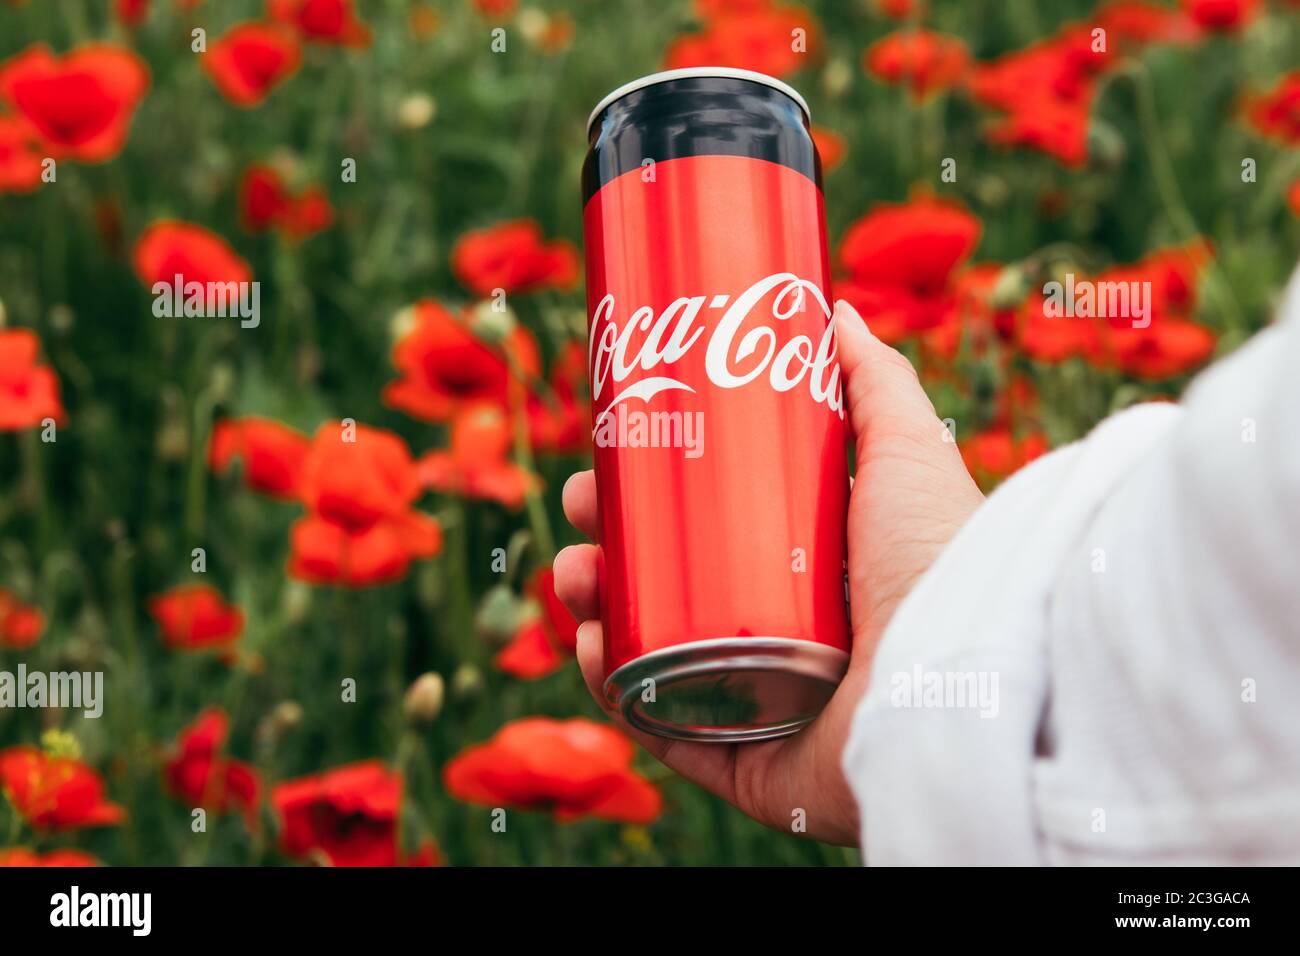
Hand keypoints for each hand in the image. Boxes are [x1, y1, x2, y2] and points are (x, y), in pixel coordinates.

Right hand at [554, 299, 984, 844]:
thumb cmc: (944, 557)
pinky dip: (616, 692)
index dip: (654, 495)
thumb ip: (875, 377)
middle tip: (582, 507)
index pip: (711, 532)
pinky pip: (665, 729)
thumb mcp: (907, 448)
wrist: (967, 678)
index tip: (611, 453)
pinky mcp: (751, 761)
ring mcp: (765, 702)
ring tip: (576, 574)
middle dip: (609, 546)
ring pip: (652, 655)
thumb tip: (828, 303)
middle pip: (669, 588)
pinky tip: (589, 646)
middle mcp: (786, 638)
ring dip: (596, 610)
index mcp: (813, 572)